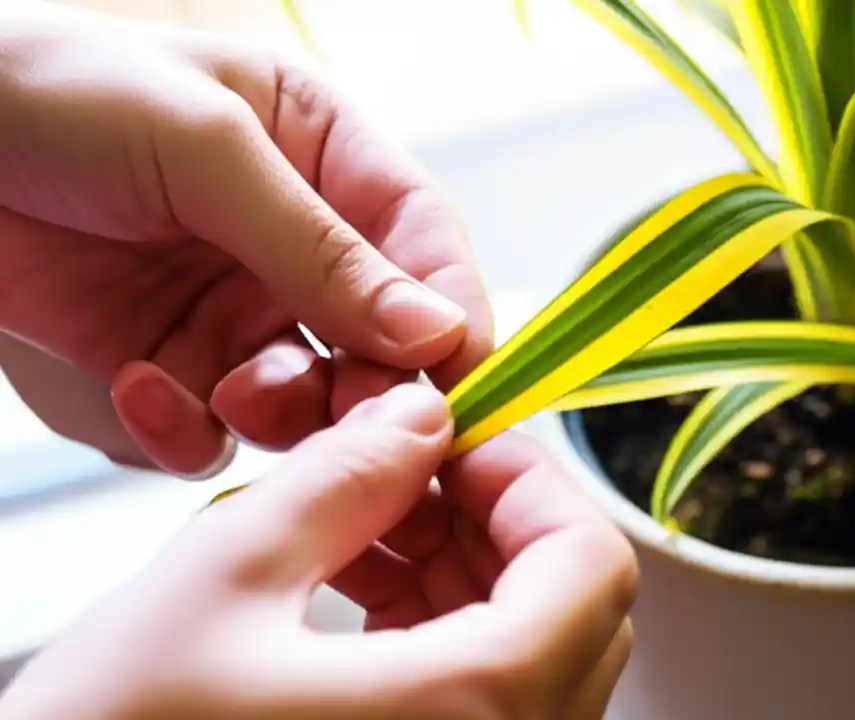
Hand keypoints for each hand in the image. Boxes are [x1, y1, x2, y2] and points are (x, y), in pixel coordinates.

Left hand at [0, 5, 491, 474]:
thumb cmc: (56, 89)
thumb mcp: (206, 146)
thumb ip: (324, 248)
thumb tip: (438, 331)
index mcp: (324, 152)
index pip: (423, 240)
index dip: (452, 312)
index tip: (462, 380)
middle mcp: (293, 237)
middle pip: (379, 337)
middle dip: (368, 382)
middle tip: (353, 417)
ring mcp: (231, 304)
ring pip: (307, 397)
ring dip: (280, 411)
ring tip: (230, 388)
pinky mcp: (166, 360)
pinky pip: (211, 428)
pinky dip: (185, 429)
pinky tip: (141, 387)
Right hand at [0, 383, 637, 718]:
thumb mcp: (223, 580)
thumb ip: (344, 479)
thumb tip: (418, 418)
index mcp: (473, 712)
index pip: (593, 567)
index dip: (532, 481)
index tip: (461, 438)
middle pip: (572, 611)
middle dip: (494, 521)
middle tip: (409, 469)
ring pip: (526, 657)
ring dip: (464, 573)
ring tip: (366, 523)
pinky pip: (474, 702)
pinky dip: (437, 634)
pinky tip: (356, 589)